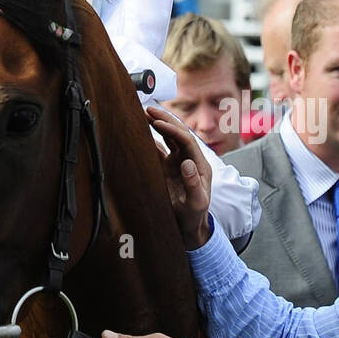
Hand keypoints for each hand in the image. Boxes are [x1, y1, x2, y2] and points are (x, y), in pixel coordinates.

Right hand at [147, 104, 212, 248]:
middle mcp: (188, 159)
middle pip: (177, 133)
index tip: (158, 123)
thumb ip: (194, 184)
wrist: (188, 227)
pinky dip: (149, 139)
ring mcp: (176, 163)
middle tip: (148, 109)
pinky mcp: (166, 169)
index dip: (173, 129)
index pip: (186, 140)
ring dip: (157, 125)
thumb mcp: (197, 203)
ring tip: (143, 114)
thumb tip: (187, 163)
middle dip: (164, 119)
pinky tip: (140, 131)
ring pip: (167, 139)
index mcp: (198, 164)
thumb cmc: (194, 216)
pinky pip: (158, 150)